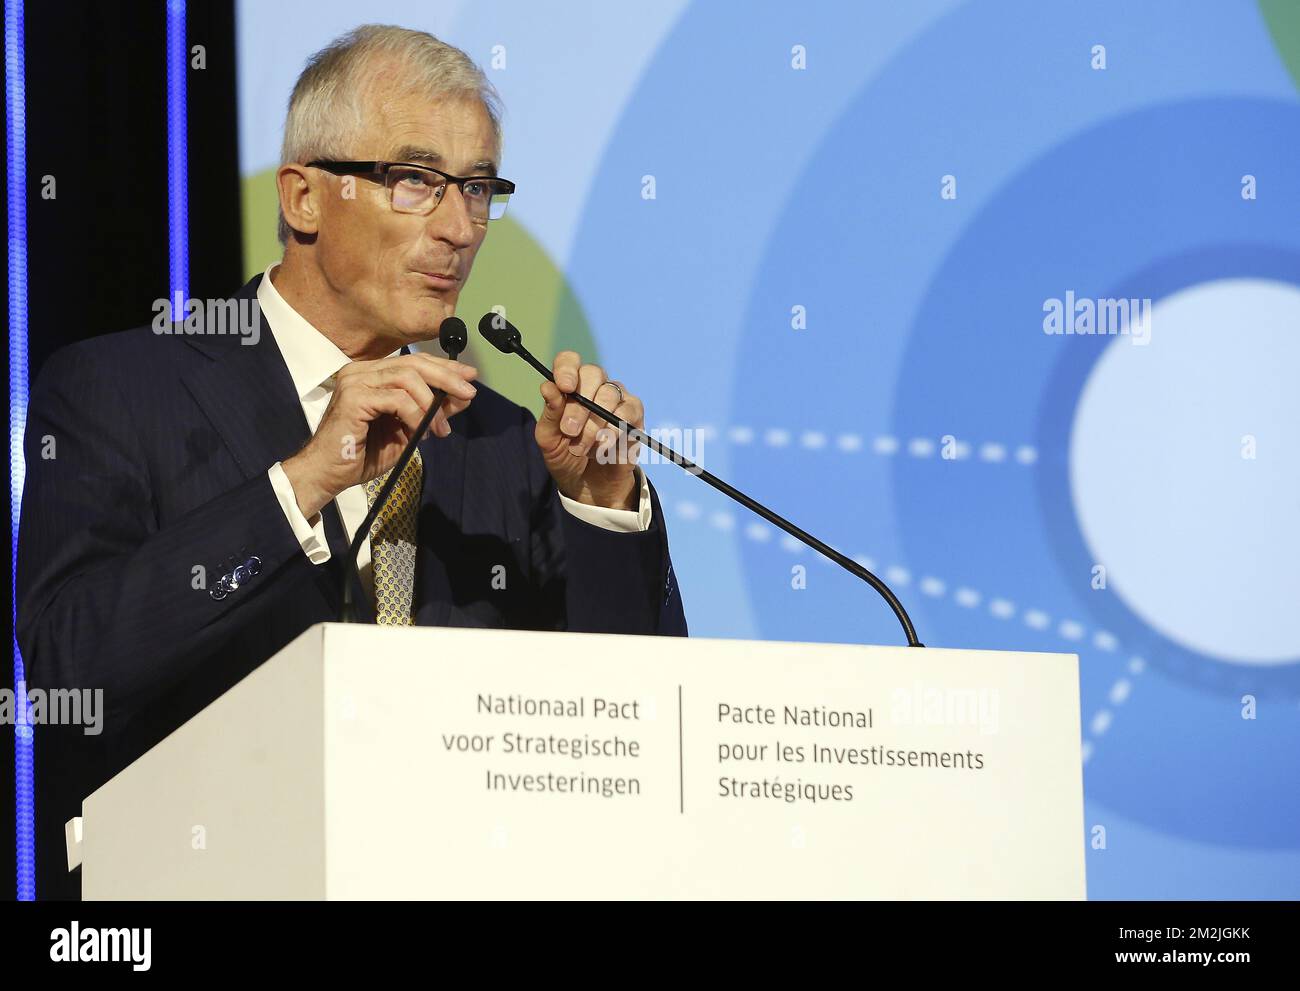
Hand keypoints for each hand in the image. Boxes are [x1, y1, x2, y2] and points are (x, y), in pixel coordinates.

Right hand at [282, 353, 477, 518]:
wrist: (329, 475)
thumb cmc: (362, 455)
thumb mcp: (408, 430)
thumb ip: (432, 411)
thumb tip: (462, 397)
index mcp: (371, 375)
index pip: (413, 362)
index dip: (444, 367)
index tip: (469, 376)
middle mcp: (361, 372)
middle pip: (413, 363)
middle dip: (446, 377)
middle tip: (468, 392)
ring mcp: (355, 382)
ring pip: (407, 378)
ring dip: (431, 404)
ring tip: (441, 429)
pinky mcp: (353, 398)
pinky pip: (397, 399)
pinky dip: (415, 416)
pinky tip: (420, 433)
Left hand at [536, 350, 642, 510]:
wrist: (588, 485)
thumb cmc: (566, 456)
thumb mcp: (549, 439)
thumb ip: (550, 413)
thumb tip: (548, 386)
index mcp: (570, 386)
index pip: (570, 361)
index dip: (567, 368)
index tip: (564, 387)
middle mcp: (594, 386)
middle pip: (592, 373)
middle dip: (579, 405)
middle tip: (570, 431)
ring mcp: (616, 398)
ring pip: (610, 393)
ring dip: (594, 424)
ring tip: (583, 447)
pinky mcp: (634, 415)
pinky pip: (628, 411)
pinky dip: (613, 430)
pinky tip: (603, 447)